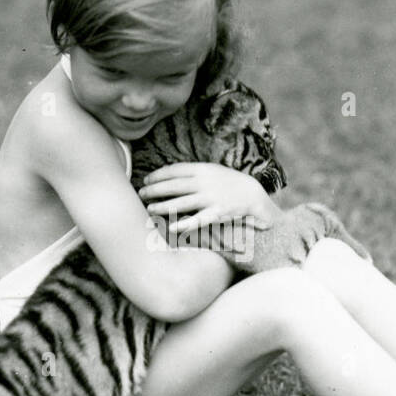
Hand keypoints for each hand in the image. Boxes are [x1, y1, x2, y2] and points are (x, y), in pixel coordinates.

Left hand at [138, 163, 274, 234]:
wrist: (254, 196)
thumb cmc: (230, 184)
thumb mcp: (213, 172)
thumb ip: (194, 173)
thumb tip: (171, 176)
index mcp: (203, 169)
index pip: (175, 170)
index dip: (158, 175)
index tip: (146, 180)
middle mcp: (205, 182)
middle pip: (174, 185)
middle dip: (155, 190)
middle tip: (141, 193)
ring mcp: (211, 198)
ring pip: (181, 202)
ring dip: (163, 206)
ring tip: (150, 208)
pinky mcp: (218, 214)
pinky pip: (197, 220)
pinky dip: (183, 224)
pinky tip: (171, 226)